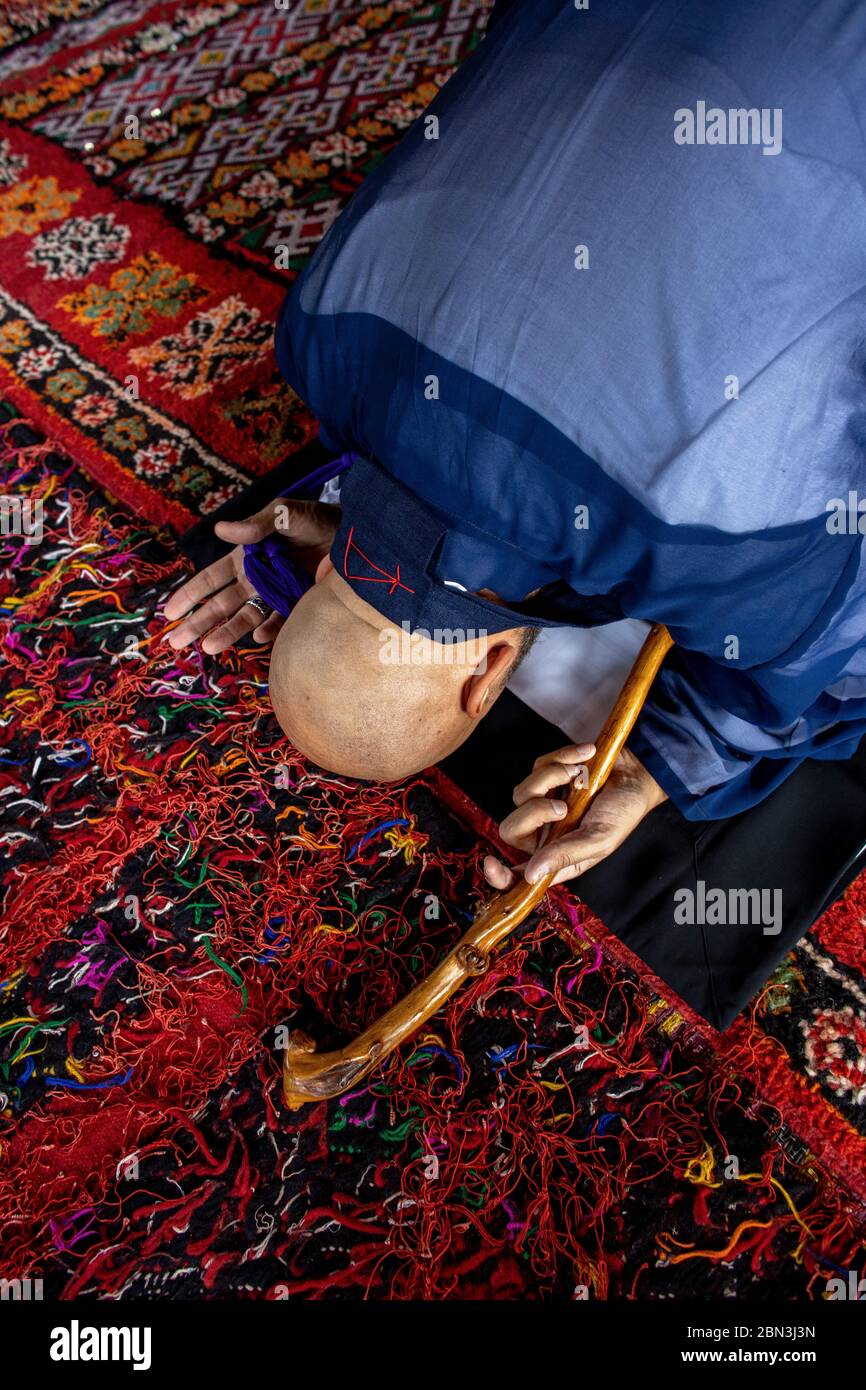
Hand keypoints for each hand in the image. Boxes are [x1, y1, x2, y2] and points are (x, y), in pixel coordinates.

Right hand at [162, 497, 339, 653]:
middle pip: (221, 606)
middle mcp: (256, 581)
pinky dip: (270, 630)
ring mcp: (276, 596)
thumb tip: (220, 530)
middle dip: (197, 623)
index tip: (169, 612)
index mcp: (245, 558)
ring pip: (246, 618)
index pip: (211, 580)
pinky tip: (259, 636)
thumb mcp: (284, 513)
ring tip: (209, 648)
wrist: (353, 534)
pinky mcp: (298, 605)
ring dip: (227, 632)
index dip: (190, 595)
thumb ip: (256, 524)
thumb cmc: (314, 519)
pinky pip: (280, 622)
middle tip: (175, 642)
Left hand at [483, 743, 666, 889]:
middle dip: (533, 814)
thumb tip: (531, 876)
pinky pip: (537, 767)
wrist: (636, 772)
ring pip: (520, 794)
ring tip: (579, 775)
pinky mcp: (546, 775)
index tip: (491, 865)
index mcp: (556, 857)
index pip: (519, 875)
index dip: (500, 876)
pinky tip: (584, 759)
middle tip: (562, 807)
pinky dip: (562, 759)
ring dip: (551, 780)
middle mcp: (545, 833)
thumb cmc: (622, 812)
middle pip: (510, 829)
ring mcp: (542, 802)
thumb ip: (565, 856)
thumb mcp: (599, 839)